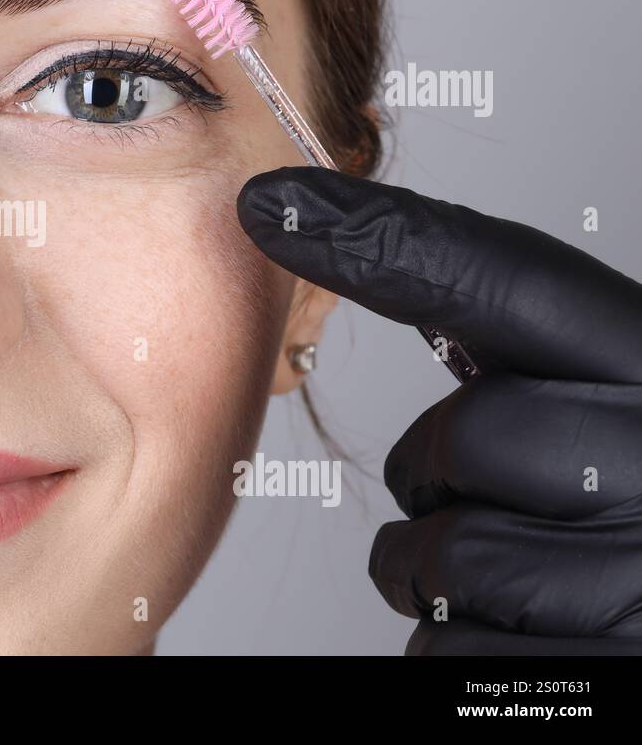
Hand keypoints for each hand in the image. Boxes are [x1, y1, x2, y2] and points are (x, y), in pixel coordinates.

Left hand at [237, 166, 641, 653]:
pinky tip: (528, 634)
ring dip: (440, 568)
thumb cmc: (628, 512)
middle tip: (489, 494)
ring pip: (446, 554)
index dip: (386, 244)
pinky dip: (457, 645)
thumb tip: (355, 273)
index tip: (272, 205)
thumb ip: (521, 364)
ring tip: (520, 575)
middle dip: (437, 469)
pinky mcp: (611, 673)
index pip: (512, 285)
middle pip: (464, 438)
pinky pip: (451, 650)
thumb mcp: (602, 414)